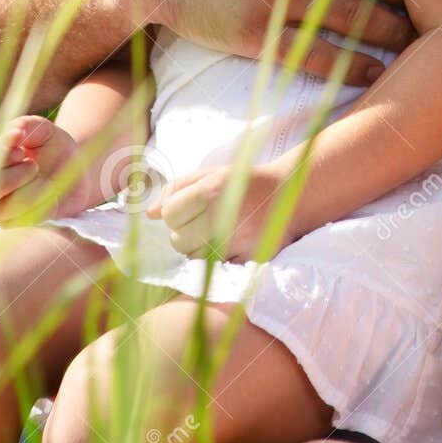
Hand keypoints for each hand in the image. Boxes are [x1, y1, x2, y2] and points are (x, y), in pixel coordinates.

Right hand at [0, 116, 98, 224]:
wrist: (79, 173)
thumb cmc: (55, 148)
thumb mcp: (44, 130)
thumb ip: (27, 126)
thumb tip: (14, 134)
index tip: (20, 147)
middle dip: (18, 174)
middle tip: (34, 165)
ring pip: (6, 205)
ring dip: (33, 189)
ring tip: (44, 180)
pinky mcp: (13, 224)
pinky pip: (23, 219)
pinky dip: (42, 204)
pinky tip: (49, 195)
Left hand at [148, 161, 298, 261]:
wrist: (291, 193)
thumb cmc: (245, 182)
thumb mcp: (212, 174)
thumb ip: (177, 189)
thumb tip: (150, 214)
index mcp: (213, 189)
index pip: (171, 214)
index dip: (176, 213)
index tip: (189, 208)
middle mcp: (224, 215)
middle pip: (178, 241)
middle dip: (185, 233)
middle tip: (204, 222)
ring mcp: (237, 239)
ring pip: (195, 258)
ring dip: (200, 248)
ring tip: (218, 232)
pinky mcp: (249, 259)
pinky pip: (216, 268)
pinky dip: (218, 259)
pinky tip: (231, 242)